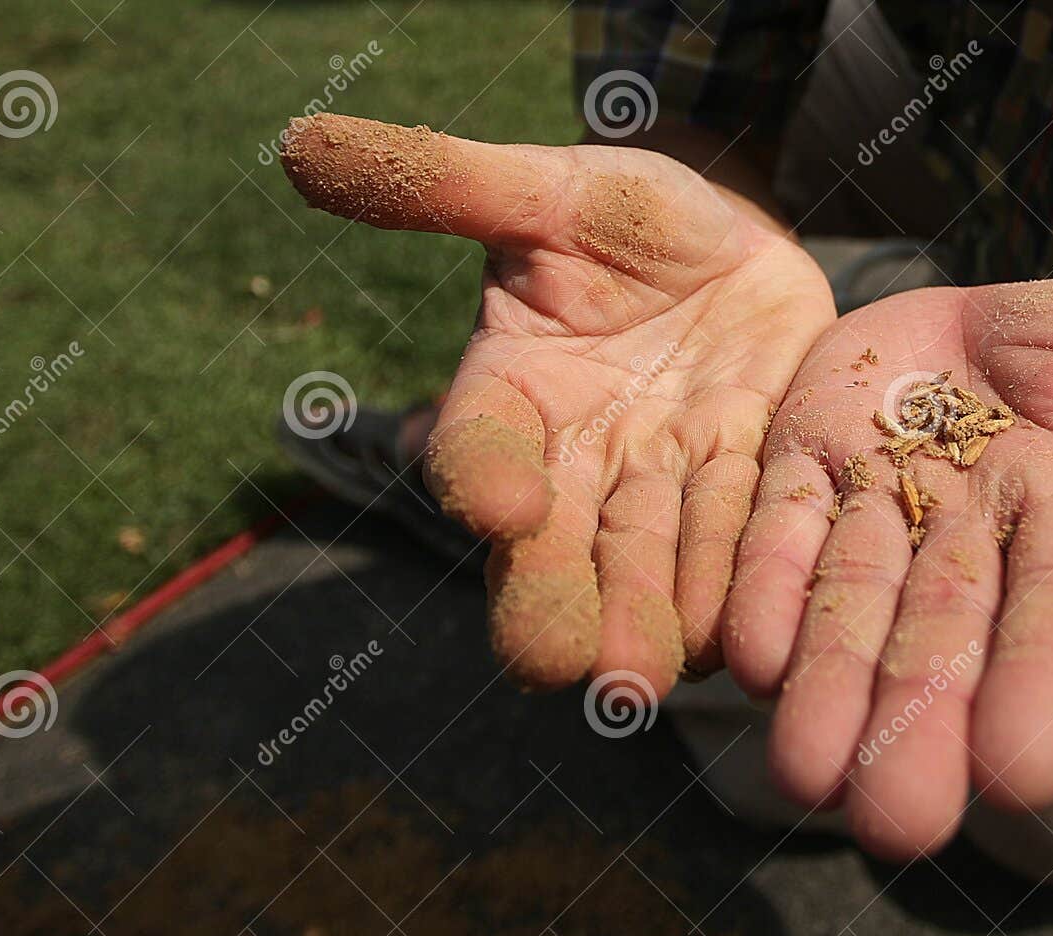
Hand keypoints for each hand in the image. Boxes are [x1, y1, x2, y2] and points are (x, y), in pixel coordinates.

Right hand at [281, 114, 834, 693]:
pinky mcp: (742, 487)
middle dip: (557, 607)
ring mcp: (659, 486)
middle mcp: (575, 464)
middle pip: (552, 552)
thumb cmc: (628, 216)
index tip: (500, 509)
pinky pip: (737, 538)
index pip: (476, 447)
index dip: (481, 479)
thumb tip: (304, 144)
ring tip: (648, 675)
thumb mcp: (550, 189)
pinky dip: (738, 580)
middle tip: (567, 664)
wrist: (737, 248)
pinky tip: (748, 629)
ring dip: (648, 621)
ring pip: (646, 566)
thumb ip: (447, 182)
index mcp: (509, 397)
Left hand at [724, 282, 1052, 859]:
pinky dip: (764, 597)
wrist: (947, 317)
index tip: (1023, 779)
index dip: (1042, 687)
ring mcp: (870, 512)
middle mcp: (957, 538)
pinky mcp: (794, 476)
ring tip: (805, 778)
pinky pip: (776, 538)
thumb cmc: (1052, 347)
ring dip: (828, 692)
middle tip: (896, 825)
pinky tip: (750, 663)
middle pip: (941, 640)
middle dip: (916, 729)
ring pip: (851, 610)